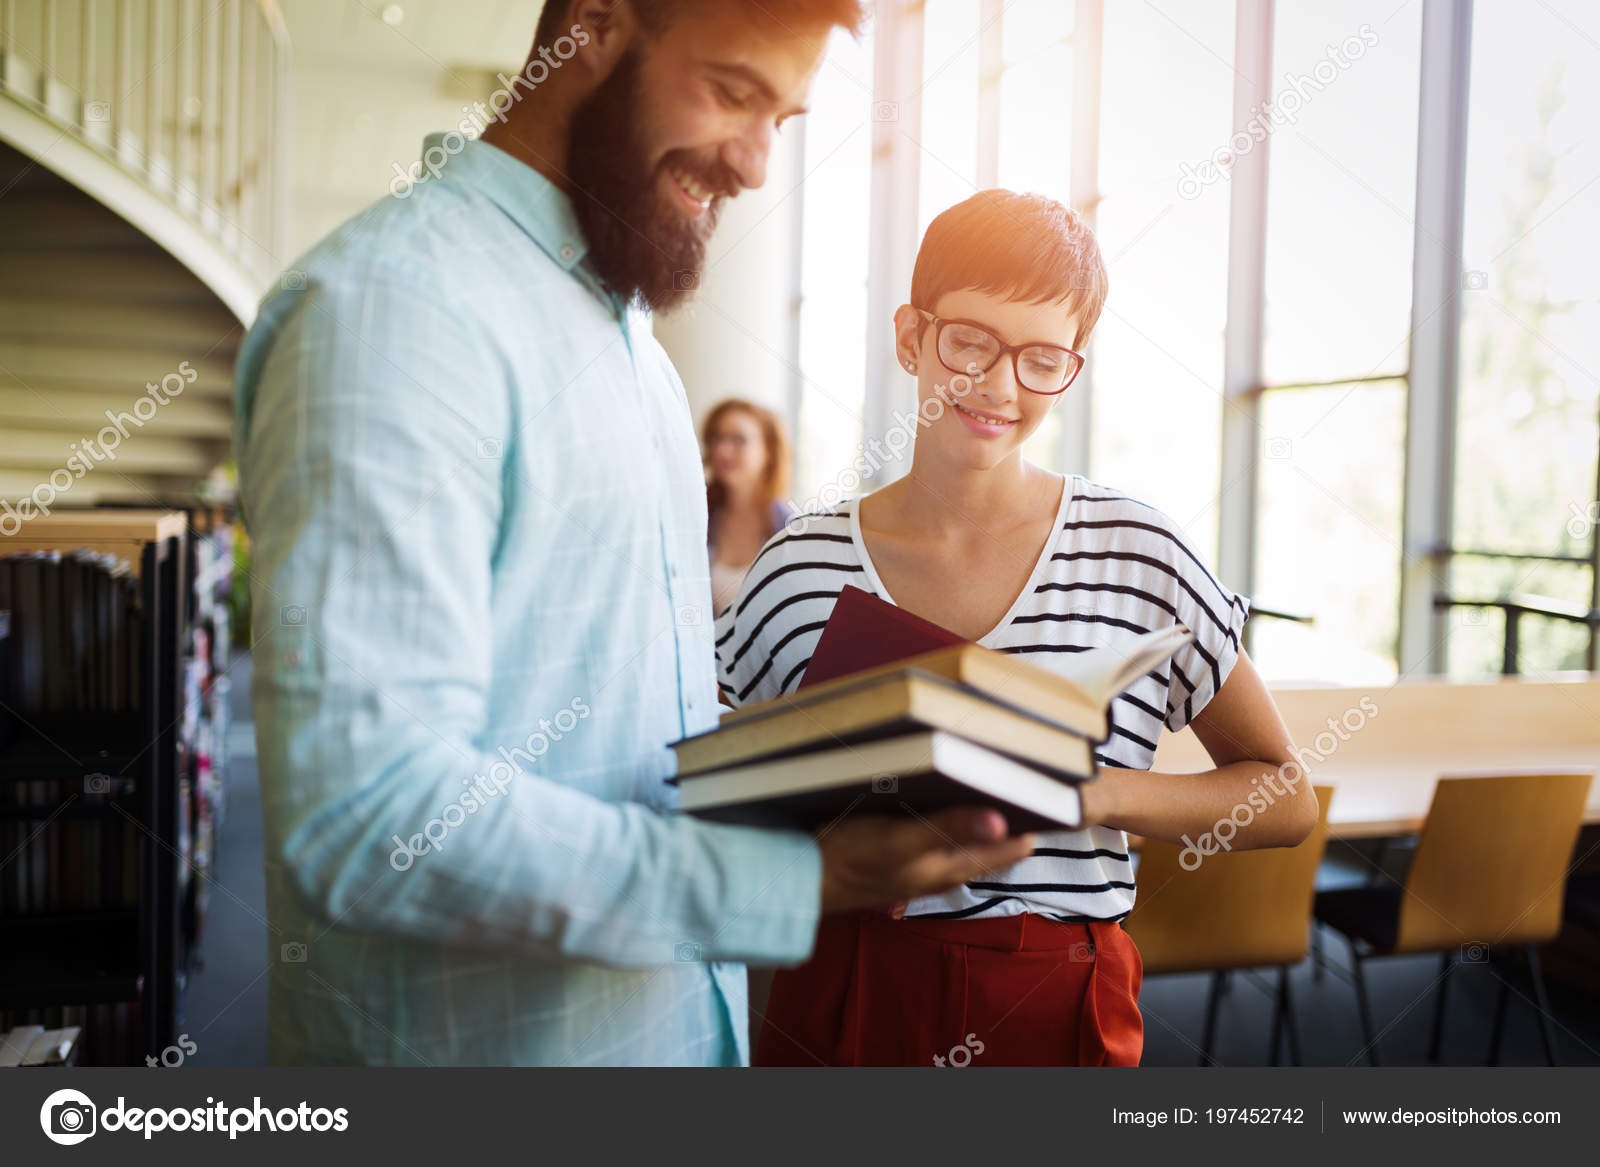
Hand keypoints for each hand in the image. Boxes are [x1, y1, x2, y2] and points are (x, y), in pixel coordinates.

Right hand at [816, 808, 1034, 913]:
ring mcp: (917, 867)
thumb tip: (1002, 820)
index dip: (1029, 824)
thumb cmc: (852, 858)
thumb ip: (951, 829)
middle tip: (1029, 789)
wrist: (802, 877)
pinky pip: (934, 840)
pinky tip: (942, 807)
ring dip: (978, 822)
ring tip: (995, 792)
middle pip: (987, 845)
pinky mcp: (896, 858)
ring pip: (961, 844)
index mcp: (948, 868)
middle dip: (1008, 821)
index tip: (1053, 800)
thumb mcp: (903, 839)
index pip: (1006, 847)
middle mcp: (938, 871)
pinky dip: (948, 824)